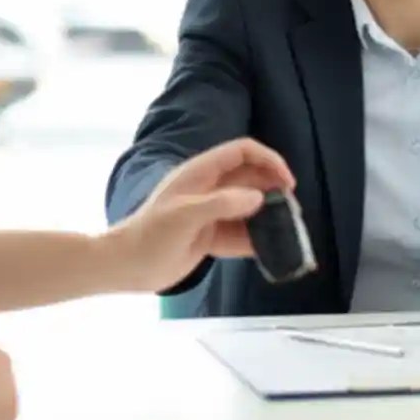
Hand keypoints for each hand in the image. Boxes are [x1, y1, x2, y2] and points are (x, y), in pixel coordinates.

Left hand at [107, 137, 295, 291]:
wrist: (126, 267)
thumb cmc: (150, 236)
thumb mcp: (185, 216)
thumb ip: (222, 204)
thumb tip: (259, 197)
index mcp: (200, 173)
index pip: (242, 152)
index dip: (268, 160)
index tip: (287, 182)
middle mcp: (209, 189)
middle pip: (250, 179)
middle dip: (273, 190)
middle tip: (292, 210)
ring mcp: (211, 213)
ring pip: (248, 208)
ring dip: (268, 217)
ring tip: (287, 232)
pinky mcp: (210, 237)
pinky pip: (240, 235)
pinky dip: (255, 241)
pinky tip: (270, 251)